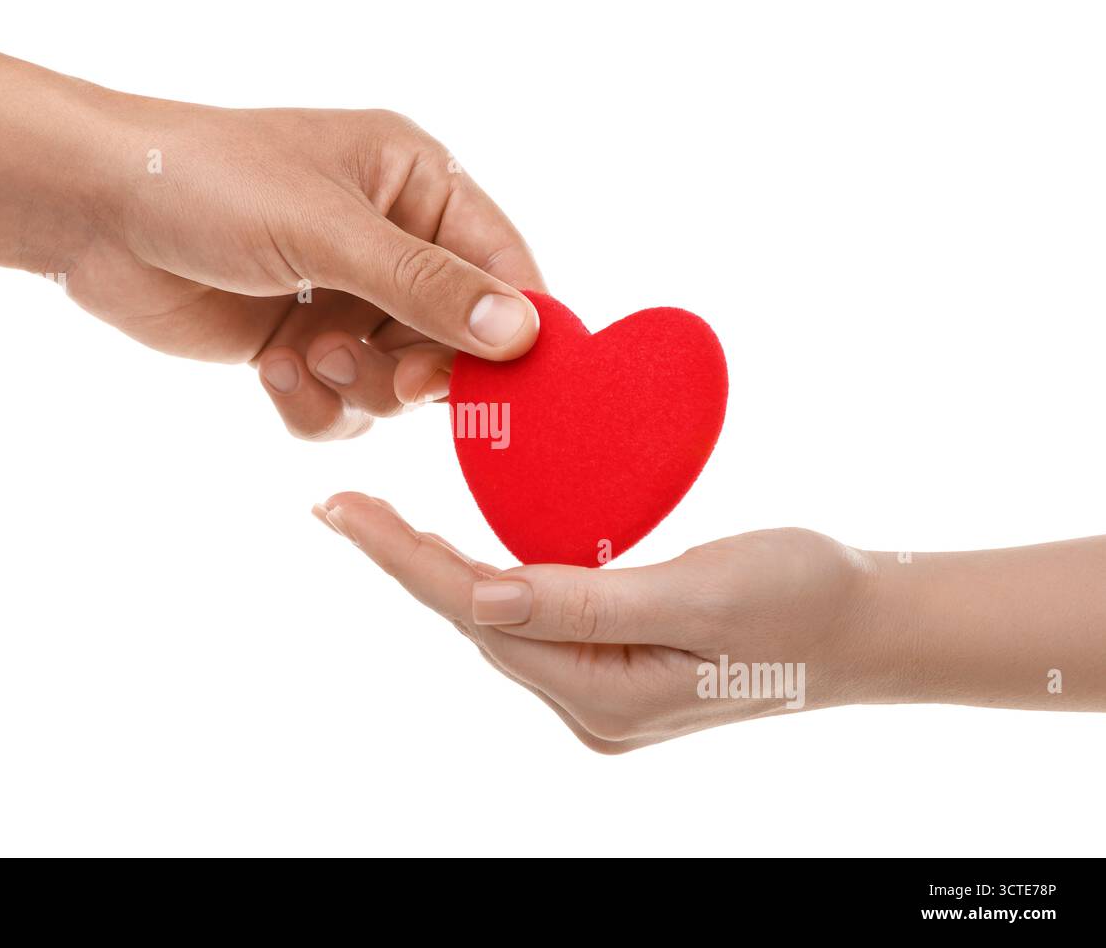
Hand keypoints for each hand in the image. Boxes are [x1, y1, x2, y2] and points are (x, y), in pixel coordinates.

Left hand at [67, 105, 543, 439]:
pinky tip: (273, 372)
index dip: (512, 330)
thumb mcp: (327, 231)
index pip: (503, 266)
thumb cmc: (210, 185)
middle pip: (458, 340)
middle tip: (388, 379)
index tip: (506, 386)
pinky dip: (315, 405)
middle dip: (417, 369)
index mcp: (417, 184)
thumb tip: (521, 332)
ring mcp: (346, 298)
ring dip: (360, 386)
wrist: (91, 212)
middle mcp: (392, 243)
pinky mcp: (302, 345)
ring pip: (400, 382)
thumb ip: (427, 286)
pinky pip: (344, 405)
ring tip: (307, 356)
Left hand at [313, 493, 891, 752]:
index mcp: (604, 694)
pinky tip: (472, 548)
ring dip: (444, 571)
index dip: (404, 557)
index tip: (338, 507)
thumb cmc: (803, 597)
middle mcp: (592, 706)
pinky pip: (537, 621)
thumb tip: (481, 593)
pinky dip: (498, 579)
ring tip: (384, 521)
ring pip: (502, 623)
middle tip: (343, 504)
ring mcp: (604, 694)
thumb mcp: (701, 592)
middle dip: (409, 561)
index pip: (479, 614)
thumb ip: (588, 601)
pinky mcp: (619, 670)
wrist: (872, 625)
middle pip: (478, 622)